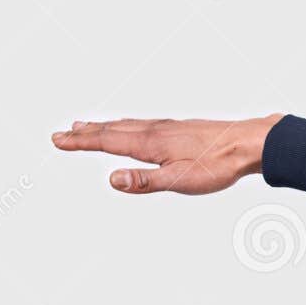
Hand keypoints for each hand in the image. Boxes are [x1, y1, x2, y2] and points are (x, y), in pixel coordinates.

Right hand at [50, 114, 283, 193]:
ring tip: (85, 126)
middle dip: (85, 133)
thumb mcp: (181, 181)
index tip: (57, 140)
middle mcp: (154, 130)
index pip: (106, 141)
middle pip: (111, 130)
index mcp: (150, 143)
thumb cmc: (217, 164)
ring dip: (102, 126)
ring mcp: (167, 127)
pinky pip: (142, 123)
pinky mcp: (179, 128)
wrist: (248, 143)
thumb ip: (145, 181)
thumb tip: (112, 180)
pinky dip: (125, 124)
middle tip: (61, 134)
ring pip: (126, 125)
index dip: (80, 142)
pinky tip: (131, 127)